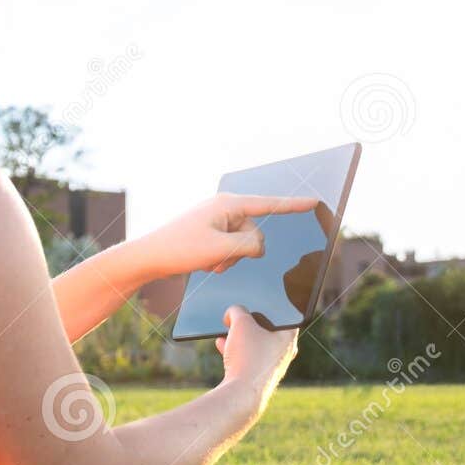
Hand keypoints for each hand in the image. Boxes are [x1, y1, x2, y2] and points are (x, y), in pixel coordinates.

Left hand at [135, 192, 319, 278]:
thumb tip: (260, 247)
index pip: (269, 204)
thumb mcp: (221, 249)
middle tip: (215, 257)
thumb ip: (250, 246)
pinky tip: (203, 262)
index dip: (294, 205)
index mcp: (229, 204)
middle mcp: (225, 208)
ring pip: (244, 245)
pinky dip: (221, 260)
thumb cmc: (180, 249)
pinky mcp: (213, 233)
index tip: (314, 202)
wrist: (150, 256)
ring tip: (207, 260)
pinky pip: (231, 249)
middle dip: (241, 251)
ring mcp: (219, 220)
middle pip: (255, 233)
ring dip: (230, 259)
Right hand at [216, 305, 297, 414]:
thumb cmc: (249, 356)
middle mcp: (284, 353)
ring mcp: (271, 367)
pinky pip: (247, 358)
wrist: (242, 394)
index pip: (283, 314)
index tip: (255, 302)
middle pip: (266, 330)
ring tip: (225, 328)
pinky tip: (221, 344)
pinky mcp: (257, 378)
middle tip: (237, 315)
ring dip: (239, 336)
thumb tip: (232, 313)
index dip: (268, 305)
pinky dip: (236, 350)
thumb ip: (237, 310)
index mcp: (289, 337)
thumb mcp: (241, 323)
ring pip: (255, 345)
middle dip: (249, 322)